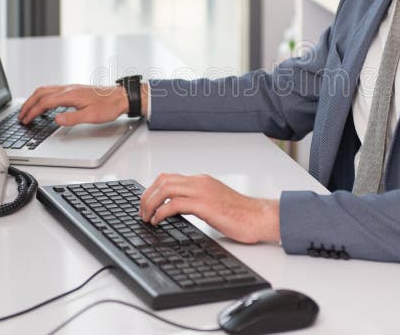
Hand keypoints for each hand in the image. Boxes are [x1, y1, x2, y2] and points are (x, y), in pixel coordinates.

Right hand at [18, 83, 147, 125]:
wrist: (120, 97)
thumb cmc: (109, 106)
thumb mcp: (91, 116)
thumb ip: (72, 118)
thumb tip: (56, 120)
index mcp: (70, 95)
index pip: (45, 102)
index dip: (32, 111)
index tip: (25, 120)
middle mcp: (68, 89)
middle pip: (41, 93)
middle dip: (28, 104)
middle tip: (21, 115)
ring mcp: (71, 88)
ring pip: (46, 90)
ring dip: (34, 99)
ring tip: (28, 110)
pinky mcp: (74, 90)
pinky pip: (52, 91)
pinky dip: (42, 97)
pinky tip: (44, 104)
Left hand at [138, 173, 279, 243]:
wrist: (258, 217)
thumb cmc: (241, 214)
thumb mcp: (214, 203)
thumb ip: (197, 202)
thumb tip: (178, 210)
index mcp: (201, 181)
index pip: (169, 177)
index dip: (152, 190)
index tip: (146, 204)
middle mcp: (200, 182)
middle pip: (162, 180)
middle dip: (146, 196)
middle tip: (142, 212)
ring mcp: (202, 192)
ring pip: (165, 189)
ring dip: (150, 204)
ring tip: (147, 218)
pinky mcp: (204, 205)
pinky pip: (173, 204)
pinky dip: (160, 212)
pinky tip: (158, 221)